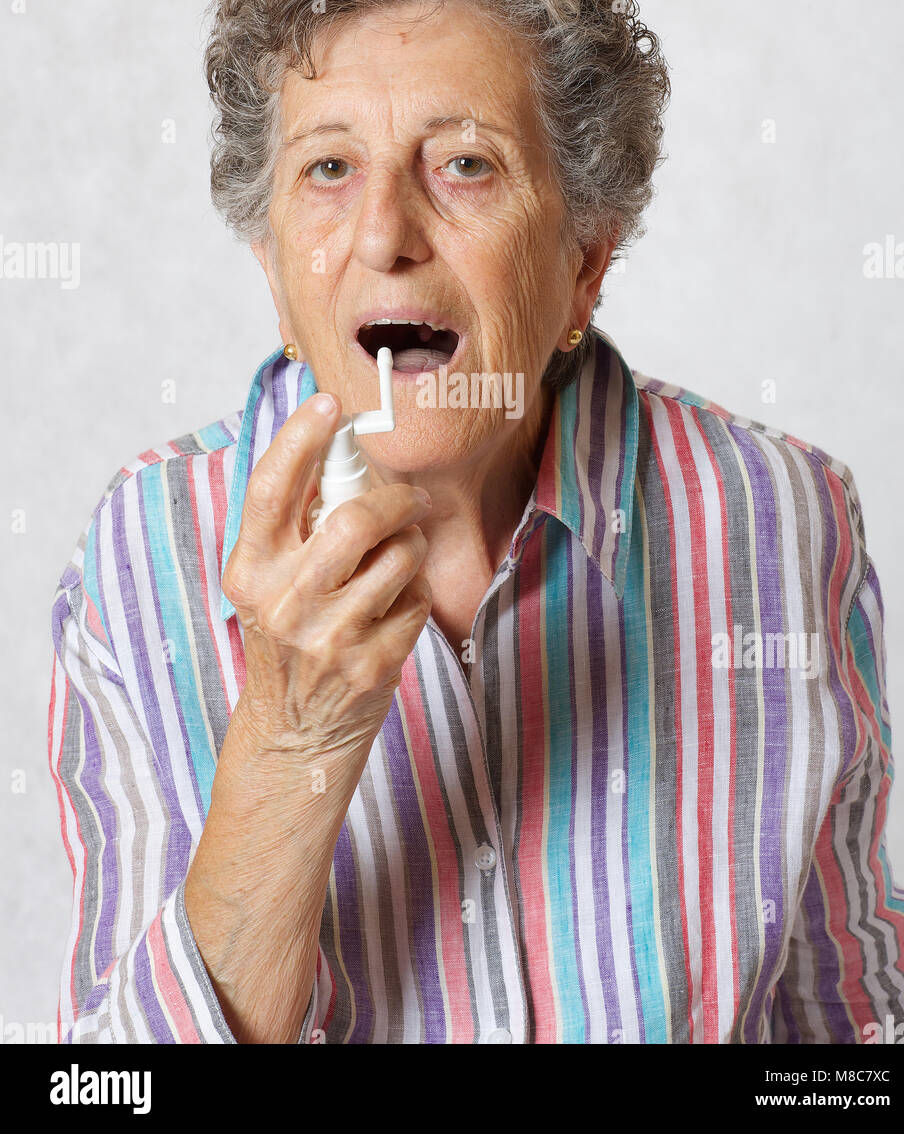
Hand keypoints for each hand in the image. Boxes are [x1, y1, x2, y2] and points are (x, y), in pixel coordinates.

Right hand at [221, 393, 432, 759]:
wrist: (294, 737)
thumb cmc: (289, 643)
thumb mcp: (270, 586)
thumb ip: (294, 529)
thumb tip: (338, 454)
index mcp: (250, 571)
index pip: (269, 488)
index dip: (300, 437)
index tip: (330, 403)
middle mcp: (284, 601)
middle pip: (355, 519)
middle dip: (395, 500)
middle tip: (411, 500)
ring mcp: (329, 636)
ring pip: (399, 556)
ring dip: (411, 549)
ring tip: (399, 562)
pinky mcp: (372, 664)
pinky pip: (417, 600)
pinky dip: (416, 597)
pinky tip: (395, 612)